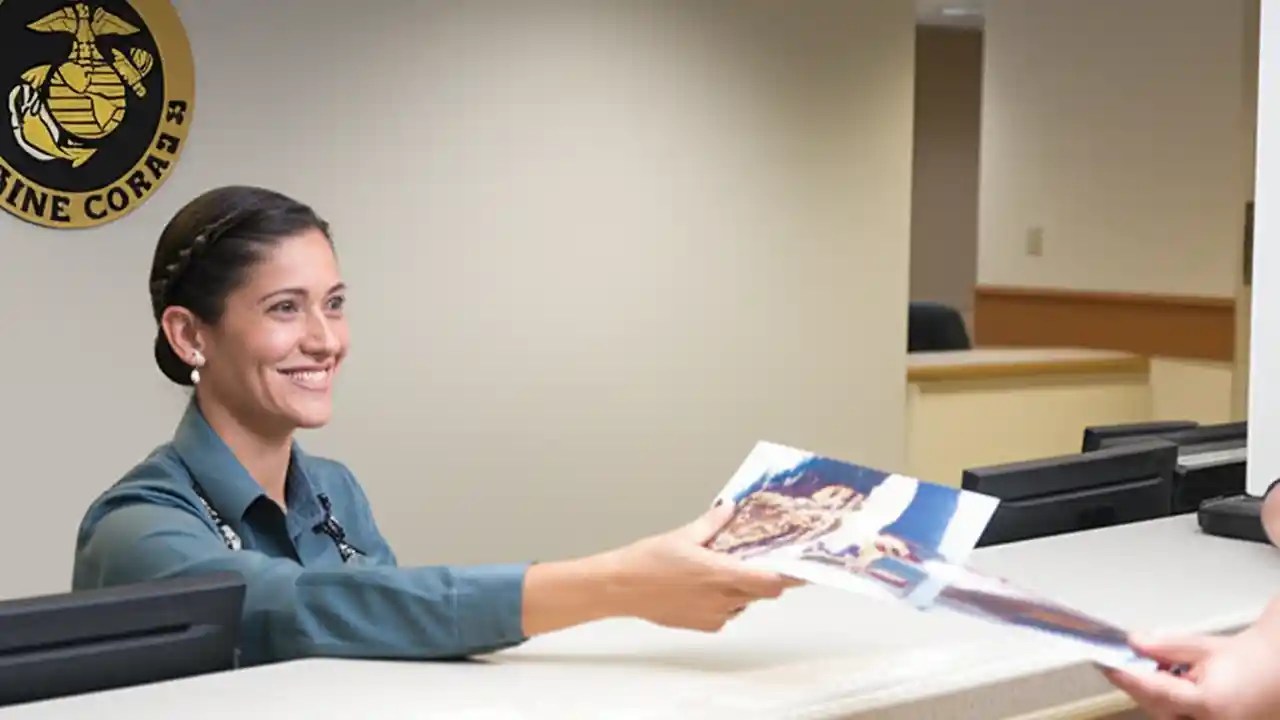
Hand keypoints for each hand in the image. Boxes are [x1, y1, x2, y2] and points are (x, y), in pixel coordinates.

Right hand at [602, 504, 802, 631]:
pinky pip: (726, 614)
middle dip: (764, 578)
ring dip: (741, 590)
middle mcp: (722, 599)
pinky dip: (724, 602)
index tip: (802, 569)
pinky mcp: (702, 626)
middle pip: (762, 593)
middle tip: (757, 562)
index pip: (771, 582)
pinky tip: (703, 588)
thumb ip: (713, 523)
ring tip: (720, 572)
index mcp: (720, 574)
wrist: (620, 588)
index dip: (789, 577)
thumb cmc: (648, 561)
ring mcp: (713, 616)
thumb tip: (730, 508)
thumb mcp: (684, 535)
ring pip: (744, 603)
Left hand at [1102, 624, 1279, 718]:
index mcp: (1210, 704)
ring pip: (1165, 717)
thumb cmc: (1248, 658)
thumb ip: (1164, 646)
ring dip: (1151, 696)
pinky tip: (1161, 685)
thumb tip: (1133, 642)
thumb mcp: (1202, 647)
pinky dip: (1167, 704)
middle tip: (1117, 666)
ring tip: (1143, 671)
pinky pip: (1179, 719)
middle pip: (1157, 709)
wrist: (1276, 669)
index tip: (1107, 666)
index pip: (1156, 692)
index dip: (1128, 678)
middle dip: (1136, 687)